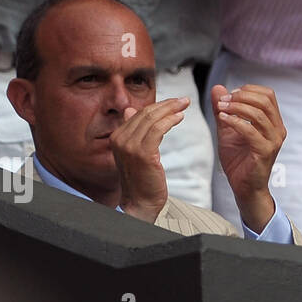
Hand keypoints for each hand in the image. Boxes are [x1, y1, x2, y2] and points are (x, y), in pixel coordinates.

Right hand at [111, 97, 187, 222]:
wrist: (140, 201)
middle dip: (167, 104)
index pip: (139, 113)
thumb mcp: (134, 151)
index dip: (159, 105)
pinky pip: (158, 129)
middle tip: (183, 100)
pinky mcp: (142, 154)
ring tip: (184, 106)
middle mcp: (120, 139)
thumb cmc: (142, 177)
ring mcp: (129, 146)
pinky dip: (170, 120)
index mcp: (117, 137)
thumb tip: (130, 110)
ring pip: (152, 119)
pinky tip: (180, 118)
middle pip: (146, 113)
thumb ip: (133, 131)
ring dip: (171, 110)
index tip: (174, 101)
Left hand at [213, 84, 285, 233]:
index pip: (268, 95)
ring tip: (221, 109)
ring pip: (259, 114)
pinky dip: (235, 122)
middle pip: (265, 100)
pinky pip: (251, 131)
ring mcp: (274, 140)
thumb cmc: (239, 160)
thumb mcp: (227, 130)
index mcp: (273, 122)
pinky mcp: (265, 151)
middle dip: (242, 96)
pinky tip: (223, 119)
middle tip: (223, 100)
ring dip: (237, 107)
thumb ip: (224, 109)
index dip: (248, 90)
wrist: (244, 188)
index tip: (229, 94)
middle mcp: (278, 129)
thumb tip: (218, 87)